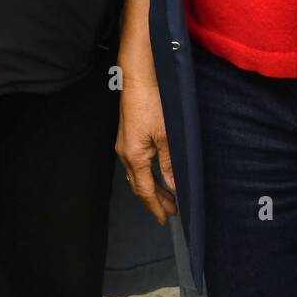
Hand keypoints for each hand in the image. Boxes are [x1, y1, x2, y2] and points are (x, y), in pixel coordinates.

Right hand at [117, 62, 177, 225]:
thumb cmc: (151, 103)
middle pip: (138, 185)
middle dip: (154, 200)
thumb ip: (170, 163)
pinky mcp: (127, 135)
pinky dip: (146, 174)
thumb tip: (174, 186)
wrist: (138, 77)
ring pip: (136, 174)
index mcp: (134, 156)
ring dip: (150, 187)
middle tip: (170, 211)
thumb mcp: (166, 136)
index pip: (145, 190)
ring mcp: (123, 144)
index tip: (166, 219)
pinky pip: (135, 163)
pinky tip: (155, 173)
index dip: (156, 206)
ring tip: (165, 195)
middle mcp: (124, 153)